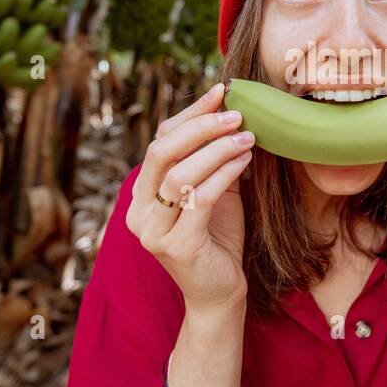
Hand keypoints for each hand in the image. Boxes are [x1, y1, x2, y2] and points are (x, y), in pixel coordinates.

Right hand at [126, 82, 254, 315]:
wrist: (221, 294)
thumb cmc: (218, 239)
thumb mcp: (213, 192)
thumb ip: (212, 160)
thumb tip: (232, 112)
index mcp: (142, 195)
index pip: (160, 141)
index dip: (189, 114)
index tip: (221, 92)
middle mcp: (139, 212)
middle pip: (161, 152)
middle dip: (200, 127)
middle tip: (236, 113)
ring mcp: (153, 232)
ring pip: (179, 175)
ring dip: (216, 150)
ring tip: (248, 136)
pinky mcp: (176, 248)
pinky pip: (199, 200)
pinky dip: (224, 175)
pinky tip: (245, 162)